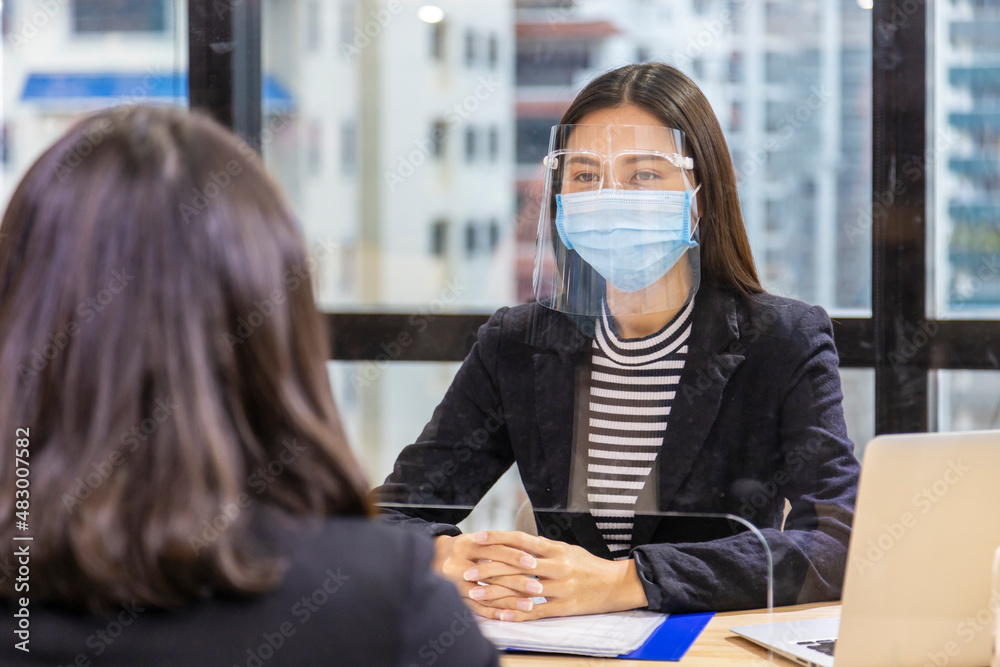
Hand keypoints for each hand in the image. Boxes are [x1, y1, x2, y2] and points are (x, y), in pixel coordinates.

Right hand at [433, 532, 542, 618]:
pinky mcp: (454, 598)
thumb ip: (498, 544)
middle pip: (492, 574)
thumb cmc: (463, 548)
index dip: (514, 556)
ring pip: (485, 594)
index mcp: (465, 544)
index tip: (534, 563)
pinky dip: (493, 613)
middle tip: (538, 588)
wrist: (433, 558)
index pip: (494, 550)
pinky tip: (508, 616)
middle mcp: (457, 564)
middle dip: (517, 582)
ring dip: (509, 601)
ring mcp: (454, 583)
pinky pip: (475, 608)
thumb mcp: (476, 539)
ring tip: (529, 606)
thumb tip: (530, 549)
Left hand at [464, 531, 648, 620]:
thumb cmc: (589, 565)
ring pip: (521, 589)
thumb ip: (542, 548)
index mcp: (555, 549)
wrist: (616, 584)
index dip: (497, 538)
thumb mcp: (567, 549)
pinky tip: (499, 616)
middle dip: (488, 568)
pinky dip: (516, 614)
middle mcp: (556, 566)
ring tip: (475, 594)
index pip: (521, 539)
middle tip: (467, 571)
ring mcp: (560, 587)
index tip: (477, 538)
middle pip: (516, 565)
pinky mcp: (564, 607)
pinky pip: (536, 611)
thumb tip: (517, 543)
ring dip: (495, 592)